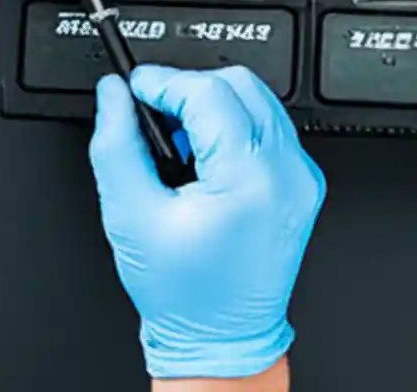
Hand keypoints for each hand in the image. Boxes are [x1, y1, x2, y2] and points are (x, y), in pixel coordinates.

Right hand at [89, 66, 325, 379]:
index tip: (135, 87)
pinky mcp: (302, 182)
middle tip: (153, 114)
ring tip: (178, 143)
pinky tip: (204, 159)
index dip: (164, 81)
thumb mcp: (130, 214)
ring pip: (257, 99)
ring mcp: (301, 178)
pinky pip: (267, 127)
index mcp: (251, 181)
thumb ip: (116, 144)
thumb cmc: (183, 292)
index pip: (209, 93)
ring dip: (211, 105)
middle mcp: (287, 174)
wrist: (220, 336)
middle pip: (239, 84)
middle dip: (189, 88)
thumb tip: (114, 93)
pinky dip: (232, 125)